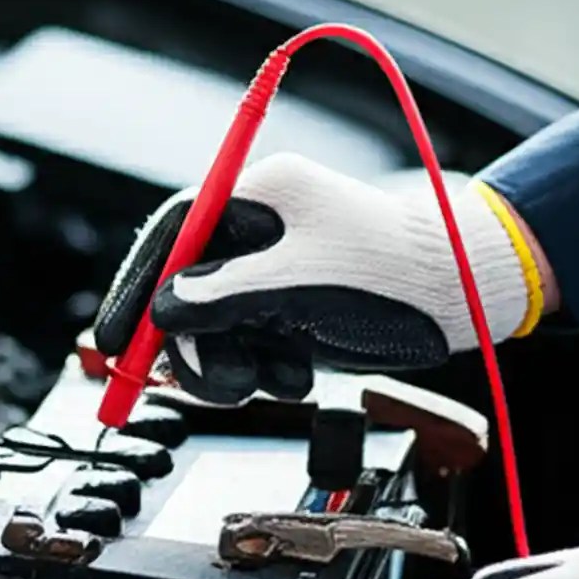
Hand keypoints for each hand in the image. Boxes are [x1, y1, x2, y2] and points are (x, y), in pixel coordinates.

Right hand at [93, 152, 538, 403]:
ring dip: (234, 364)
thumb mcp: (304, 281)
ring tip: (277, 374)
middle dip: (194, 344)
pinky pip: (249, 349)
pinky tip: (300, 369)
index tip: (113, 340)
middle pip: (185, 292)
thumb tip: (165, 311)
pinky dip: (266, 370)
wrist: (465, 294)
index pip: (171, 237)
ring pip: (214, 330)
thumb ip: (225, 295)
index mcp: (258, 198)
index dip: (136, 288)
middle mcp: (259, 234)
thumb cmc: (398, 268)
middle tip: (214, 380)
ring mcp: (274, 275)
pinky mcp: (291, 312)